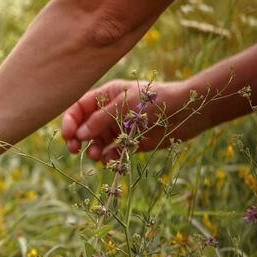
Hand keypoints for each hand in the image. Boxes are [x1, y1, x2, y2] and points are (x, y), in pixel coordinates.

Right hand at [61, 80, 194, 161]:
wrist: (187, 112)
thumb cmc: (156, 100)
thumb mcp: (125, 105)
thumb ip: (101, 119)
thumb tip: (80, 134)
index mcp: (106, 95)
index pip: (79, 108)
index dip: (70, 121)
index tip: (69, 135)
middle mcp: (109, 112)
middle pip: (84, 126)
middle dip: (77, 138)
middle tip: (75, 149)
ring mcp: (119, 128)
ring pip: (96, 141)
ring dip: (93, 149)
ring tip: (97, 156)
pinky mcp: (130, 142)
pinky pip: (112, 151)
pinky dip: (108, 157)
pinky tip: (110, 161)